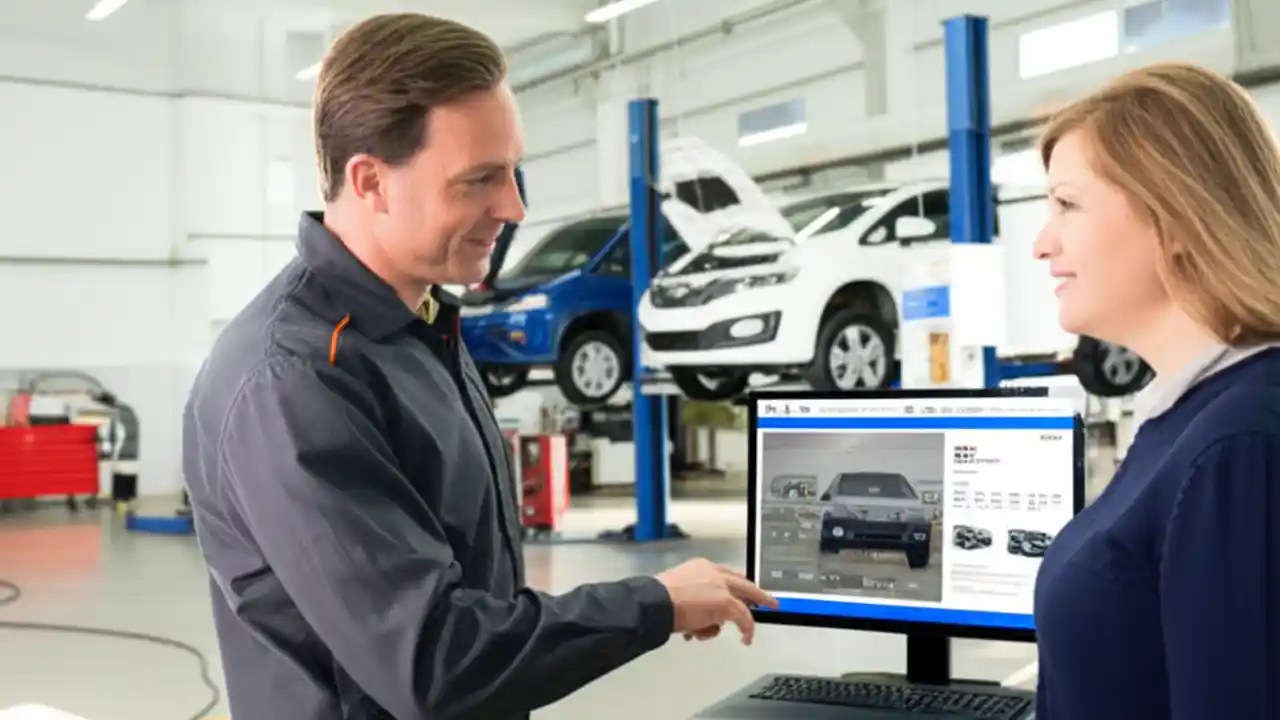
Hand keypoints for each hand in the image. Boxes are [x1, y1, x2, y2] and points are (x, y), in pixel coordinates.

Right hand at [655, 558, 778, 645]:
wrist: (655, 602)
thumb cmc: (658, 600)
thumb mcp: (677, 592)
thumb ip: (693, 599)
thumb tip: (699, 619)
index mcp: (701, 567)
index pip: (725, 574)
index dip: (735, 585)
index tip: (740, 592)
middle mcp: (714, 573)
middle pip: (744, 583)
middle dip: (758, 594)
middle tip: (770, 601)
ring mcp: (722, 587)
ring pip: (743, 602)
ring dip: (730, 621)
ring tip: (705, 631)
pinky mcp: (726, 602)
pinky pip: (744, 617)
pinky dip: (747, 629)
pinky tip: (746, 638)